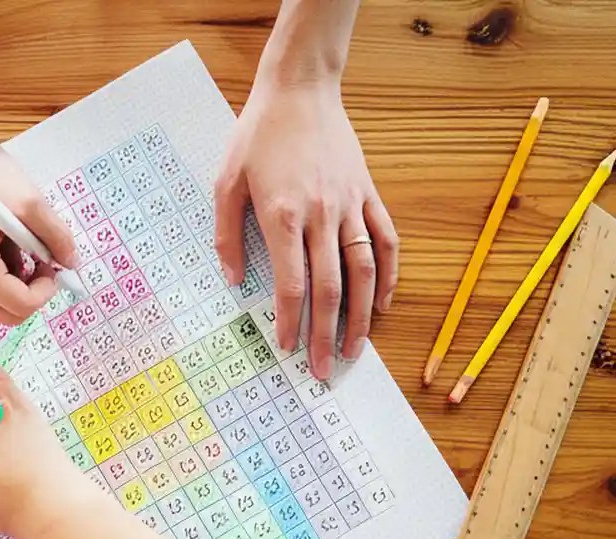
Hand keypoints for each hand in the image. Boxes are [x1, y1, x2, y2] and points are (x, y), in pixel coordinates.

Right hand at [0, 145, 78, 326]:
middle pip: (9, 316)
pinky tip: (9, 248)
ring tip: (22, 249)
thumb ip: (57, 238)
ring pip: (1, 306)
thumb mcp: (32, 203)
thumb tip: (72, 263)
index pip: (21, 305)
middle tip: (43, 262)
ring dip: (21, 286)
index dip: (46, 290)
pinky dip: (9, 278)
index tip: (53, 265)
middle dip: (34, 294)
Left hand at [215, 78, 397, 379]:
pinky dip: (389, 276)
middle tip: (323, 370)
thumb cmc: (257, 135)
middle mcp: (322, 215)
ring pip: (364, 272)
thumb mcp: (226, 181)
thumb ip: (226, 234)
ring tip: (355, 350)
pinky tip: (383, 305)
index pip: (292, 285)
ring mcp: (350, 205)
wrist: (300, 90)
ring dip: (360, 316)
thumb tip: (232, 280)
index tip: (287, 348)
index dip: (291, 322)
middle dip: (326, 335)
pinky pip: (386, 241)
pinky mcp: (368, 194)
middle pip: (330, 290)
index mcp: (283, 216)